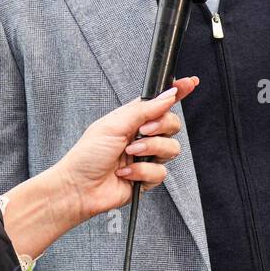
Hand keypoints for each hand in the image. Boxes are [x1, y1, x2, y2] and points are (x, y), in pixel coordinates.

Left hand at [57, 76, 197, 220]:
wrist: (79, 188)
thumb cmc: (87, 155)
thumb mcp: (114, 124)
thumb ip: (144, 110)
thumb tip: (168, 95)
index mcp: (133, 118)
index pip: (160, 102)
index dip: (177, 92)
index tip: (190, 83)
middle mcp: (142, 136)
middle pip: (172, 124)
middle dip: (160, 127)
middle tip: (142, 132)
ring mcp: (146, 157)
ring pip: (171, 149)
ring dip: (150, 150)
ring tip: (129, 154)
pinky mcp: (147, 178)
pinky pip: (161, 172)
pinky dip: (142, 172)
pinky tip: (125, 173)